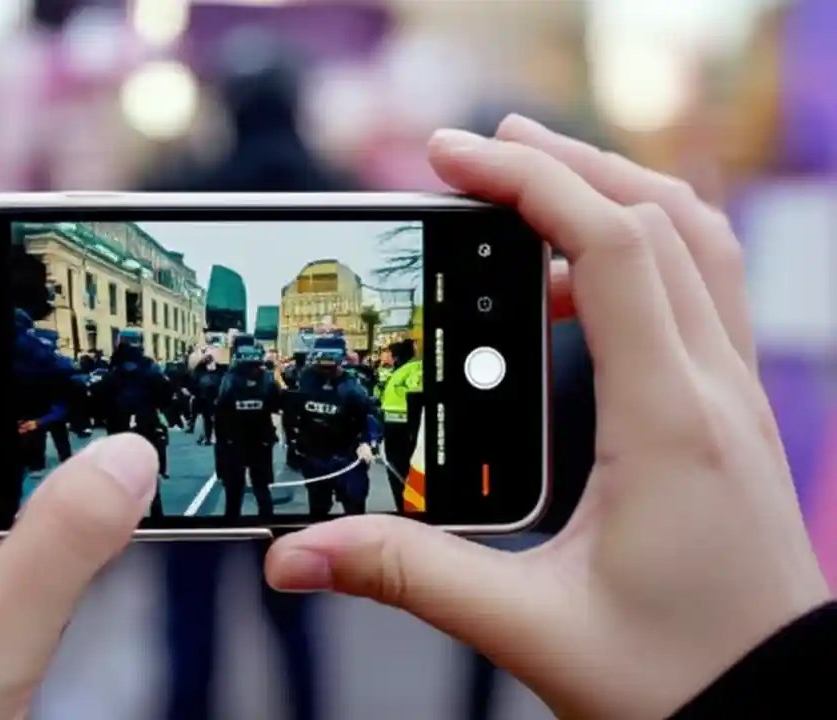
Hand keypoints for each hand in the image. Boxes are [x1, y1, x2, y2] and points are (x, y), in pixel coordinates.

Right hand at [264, 117, 830, 718]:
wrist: (780, 719)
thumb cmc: (681, 685)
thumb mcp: (530, 630)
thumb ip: (408, 577)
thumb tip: (296, 553)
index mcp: (668, 423)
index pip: (613, 246)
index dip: (531, 181)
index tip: (450, 159)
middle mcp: (715, 394)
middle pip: (664, 218)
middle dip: (567, 164)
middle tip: (476, 153)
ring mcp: (734, 404)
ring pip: (694, 249)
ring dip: (614, 198)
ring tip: (526, 194)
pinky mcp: (729, 424)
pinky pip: (697, 299)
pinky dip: (640, 257)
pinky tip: (574, 294)